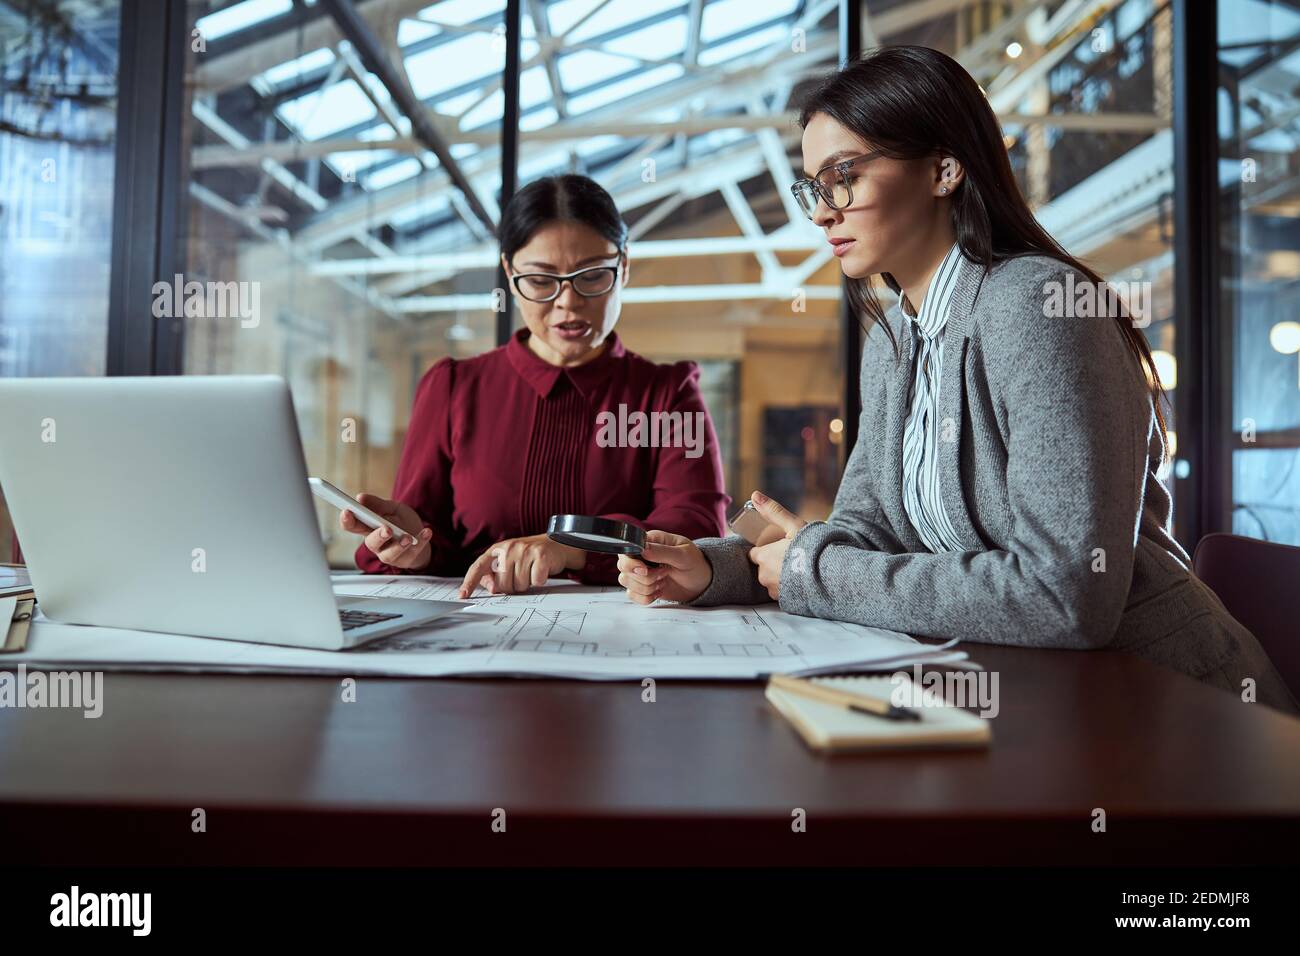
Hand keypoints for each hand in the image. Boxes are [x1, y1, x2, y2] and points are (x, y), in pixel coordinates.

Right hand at [340, 493, 432, 570]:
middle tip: (386, 529)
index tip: (347, 511)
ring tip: (407, 537)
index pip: (353, 526)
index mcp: (369, 528)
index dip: (347, 520)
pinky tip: (426, 532)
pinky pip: (413, 552)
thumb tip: (361, 497)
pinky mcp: (406, 559)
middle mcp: (377, 544)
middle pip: (371, 542)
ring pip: (389, 554)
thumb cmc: (402, 522)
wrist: (420, 536)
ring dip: (399, 545)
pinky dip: (421, 541)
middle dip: (378, 536)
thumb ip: (378, 504)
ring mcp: (390, 554)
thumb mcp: (392, 508)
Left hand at [459, 533, 585, 597]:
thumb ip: (494, 574)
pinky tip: (541, 571)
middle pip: (502, 584)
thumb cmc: (528, 556)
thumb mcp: (508, 561)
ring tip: (531, 572)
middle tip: (520, 577)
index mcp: (497, 550)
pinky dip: (539, 581)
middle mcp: (508, 548)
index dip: (470, 582)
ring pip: (519, 585)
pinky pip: (535, 581)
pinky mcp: (540, 556)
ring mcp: (525, 551)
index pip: (479, 567)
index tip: (463, 595)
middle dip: (512, 587)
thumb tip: (490, 588)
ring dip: (527, 584)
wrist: (556, 544)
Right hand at [616, 531, 712, 604]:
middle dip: (643, 577)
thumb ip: (663, 551)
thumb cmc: (695, 563)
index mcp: (650, 541)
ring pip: (625, 582)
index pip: (627, 549)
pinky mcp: (642, 587)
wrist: (702, 582)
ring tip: (663, 581)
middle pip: (623, 567)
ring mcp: (640, 572)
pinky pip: (631, 595)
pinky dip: (646, 597)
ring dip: (646, 587)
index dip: (632, 562)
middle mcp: (641, 556)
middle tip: (663, 574)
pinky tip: (659, 591)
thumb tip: (643, 550)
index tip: (646, 570)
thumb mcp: (684, 554)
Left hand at [745, 491, 807, 600]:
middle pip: (763, 568)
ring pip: (772, 582)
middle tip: (793, 557)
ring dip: (781, 577)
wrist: (831, 575)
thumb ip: (773, 511)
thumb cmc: (811, 548)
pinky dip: (789, 588)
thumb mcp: (794, 525)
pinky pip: (782, 593)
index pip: (755, 554)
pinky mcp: (784, 602)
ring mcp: (774, 591)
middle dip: (773, 563)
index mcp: (763, 557)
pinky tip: (802, 581)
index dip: (766, 550)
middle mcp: (764, 576)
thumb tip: (754, 494)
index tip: (779, 548)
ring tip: (800, 569)